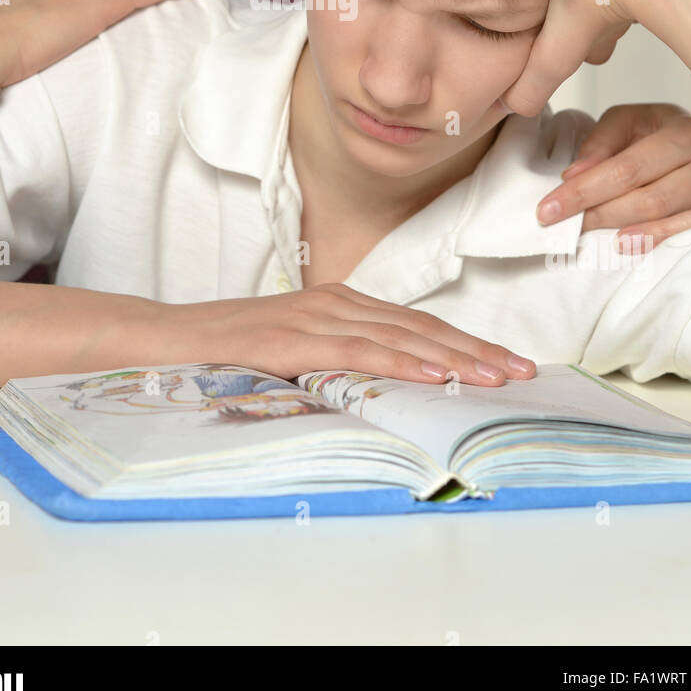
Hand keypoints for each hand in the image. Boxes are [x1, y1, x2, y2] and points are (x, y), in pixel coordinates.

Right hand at [164, 283, 536, 386]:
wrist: (166, 339)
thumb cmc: (231, 352)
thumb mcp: (295, 354)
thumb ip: (338, 361)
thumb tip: (386, 387)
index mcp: (340, 306)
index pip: (417, 326)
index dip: (466, 344)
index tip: (508, 363)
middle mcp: (336, 304)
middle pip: (420, 329)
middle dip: (476, 350)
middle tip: (524, 371)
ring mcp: (315, 318)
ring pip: (400, 337)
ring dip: (454, 357)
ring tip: (497, 375)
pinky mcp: (293, 339)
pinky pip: (359, 352)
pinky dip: (402, 362)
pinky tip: (436, 375)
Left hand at [535, 103, 690, 250]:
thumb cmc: (665, 135)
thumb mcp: (631, 122)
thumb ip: (601, 142)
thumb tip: (575, 174)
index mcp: (680, 132)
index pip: (622, 168)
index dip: (582, 191)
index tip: (548, 208)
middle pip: (642, 196)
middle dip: (595, 212)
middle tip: (560, 224)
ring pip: (662, 215)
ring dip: (618, 227)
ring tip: (586, 235)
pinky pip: (689, 232)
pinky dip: (656, 239)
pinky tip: (627, 243)